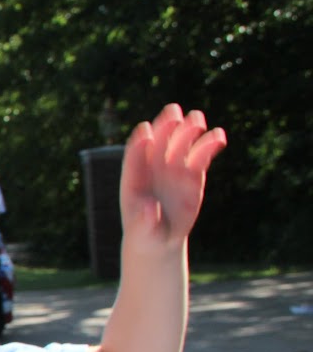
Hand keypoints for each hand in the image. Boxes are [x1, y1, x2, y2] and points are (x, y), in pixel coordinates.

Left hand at [119, 104, 226, 248]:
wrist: (160, 237)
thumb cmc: (144, 233)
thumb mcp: (141, 232)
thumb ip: (143, 220)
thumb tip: (149, 208)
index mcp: (132, 179)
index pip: (134, 156)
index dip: (139, 144)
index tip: (145, 131)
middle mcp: (152, 169)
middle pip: (158, 143)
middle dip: (165, 128)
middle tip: (174, 114)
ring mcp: (173, 169)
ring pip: (181, 145)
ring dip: (188, 131)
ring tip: (198, 120)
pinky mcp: (193, 173)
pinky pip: (200, 156)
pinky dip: (209, 146)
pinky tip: (218, 137)